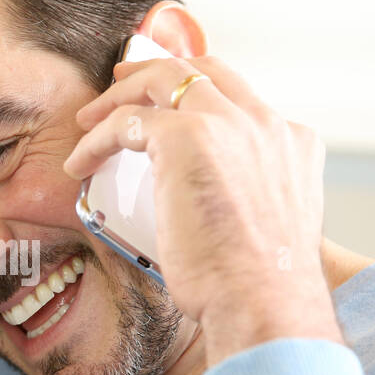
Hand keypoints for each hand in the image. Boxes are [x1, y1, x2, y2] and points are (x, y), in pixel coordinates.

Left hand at [65, 54, 342, 364]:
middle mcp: (266, 125)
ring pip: (164, 79)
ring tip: (89, 120)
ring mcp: (231, 125)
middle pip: (205, 71)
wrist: (265, 303)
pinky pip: (129, 120)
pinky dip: (98, 137)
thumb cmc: (260, 289)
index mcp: (293, 144)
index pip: (241, 96)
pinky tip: (81, 162)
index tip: (168, 103)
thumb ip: (247, 199)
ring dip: (120, 96)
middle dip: (157, 71)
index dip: (200, 90)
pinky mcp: (190, 138)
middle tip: (122, 83)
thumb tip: (208, 208)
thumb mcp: (269, 229)